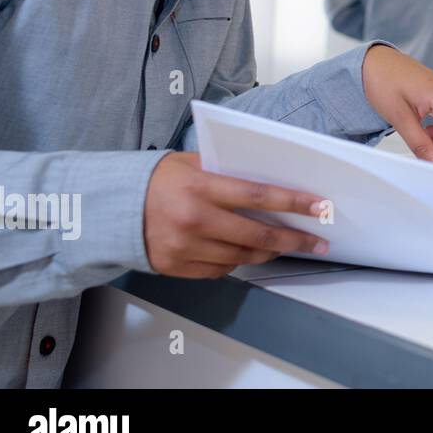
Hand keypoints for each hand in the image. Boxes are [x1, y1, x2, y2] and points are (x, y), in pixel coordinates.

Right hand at [143, 152, 330, 278]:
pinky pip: (221, 269)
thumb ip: (227, 172)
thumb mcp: (192, 163)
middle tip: (316, 240)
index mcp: (201, 188)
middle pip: (258, 235)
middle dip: (294, 238)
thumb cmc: (156, 180)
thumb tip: (270, 180)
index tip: (320, 207)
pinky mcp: (178, 267)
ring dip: (269, 252)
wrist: (112, 208)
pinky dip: (238, 260)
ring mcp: (186, 247)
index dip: (294, 203)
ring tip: (286, 245)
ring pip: (243, 255)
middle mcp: (195, 220)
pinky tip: (247, 252)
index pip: (259, 196)